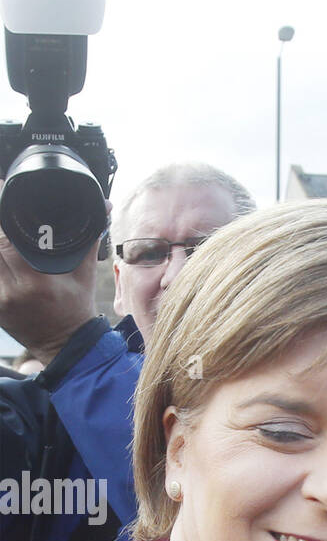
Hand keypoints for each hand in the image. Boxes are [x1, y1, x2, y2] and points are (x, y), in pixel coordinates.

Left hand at [0, 213, 104, 364]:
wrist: (68, 347)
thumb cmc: (77, 309)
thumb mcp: (86, 274)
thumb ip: (88, 238)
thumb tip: (103, 207)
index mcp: (37, 280)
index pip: (4, 237)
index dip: (1, 213)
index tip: (3, 192)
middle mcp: (13, 290)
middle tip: (4, 213)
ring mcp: (0, 300)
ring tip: (5, 235)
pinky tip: (5, 258)